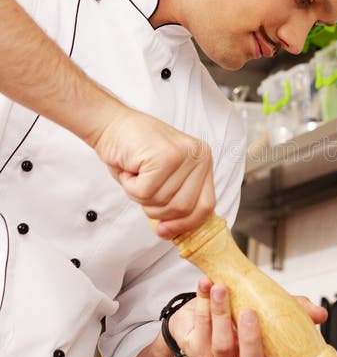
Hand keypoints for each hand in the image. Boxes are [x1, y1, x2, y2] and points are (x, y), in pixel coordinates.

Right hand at [91, 106, 215, 236]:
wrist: (111, 125)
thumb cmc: (135, 152)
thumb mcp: (165, 178)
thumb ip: (176, 199)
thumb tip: (176, 231)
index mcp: (203, 162)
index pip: (206, 206)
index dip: (184, 224)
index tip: (165, 231)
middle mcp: (199, 157)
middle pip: (183, 208)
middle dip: (156, 209)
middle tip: (142, 188)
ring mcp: (183, 155)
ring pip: (163, 202)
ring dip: (140, 196)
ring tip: (136, 174)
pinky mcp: (164, 156)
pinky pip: (145, 192)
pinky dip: (130, 187)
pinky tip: (130, 169)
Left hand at [168, 278, 327, 356]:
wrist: (209, 308)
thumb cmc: (248, 313)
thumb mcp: (276, 312)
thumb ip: (298, 312)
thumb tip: (320, 314)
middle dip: (249, 339)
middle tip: (249, 312)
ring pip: (221, 346)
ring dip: (221, 314)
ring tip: (222, 289)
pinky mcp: (196, 348)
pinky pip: (201, 328)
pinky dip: (202, 303)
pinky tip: (206, 286)